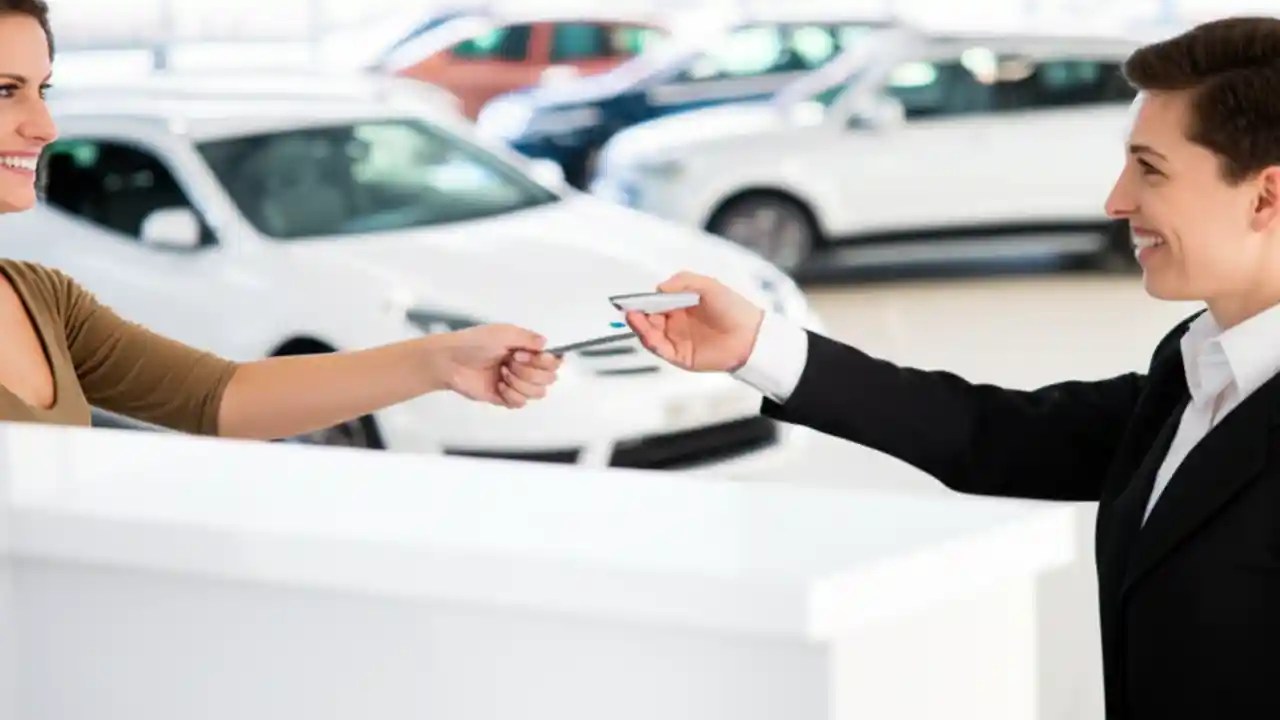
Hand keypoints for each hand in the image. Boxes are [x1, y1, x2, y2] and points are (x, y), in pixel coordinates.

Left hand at [431, 325, 561, 407]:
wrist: (451, 362)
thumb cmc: (473, 343)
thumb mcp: (502, 332)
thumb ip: (527, 338)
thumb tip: (545, 343)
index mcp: (527, 350)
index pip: (553, 361)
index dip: (544, 361)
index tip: (523, 354)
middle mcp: (525, 367)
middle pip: (549, 379)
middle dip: (530, 372)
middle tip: (510, 363)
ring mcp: (516, 383)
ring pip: (538, 393)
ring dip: (520, 383)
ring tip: (502, 374)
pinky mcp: (505, 398)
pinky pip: (521, 403)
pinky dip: (511, 395)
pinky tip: (499, 386)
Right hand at [625, 271, 764, 372]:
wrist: (750, 336)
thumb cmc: (733, 308)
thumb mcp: (708, 285)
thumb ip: (683, 282)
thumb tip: (659, 288)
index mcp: (680, 305)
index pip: (655, 303)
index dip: (643, 301)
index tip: (632, 297)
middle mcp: (676, 323)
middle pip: (649, 319)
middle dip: (638, 314)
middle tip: (630, 308)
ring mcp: (677, 340)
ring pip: (651, 334)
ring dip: (640, 326)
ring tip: (633, 316)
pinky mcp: (680, 356)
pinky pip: (660, 349)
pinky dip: (650, 340)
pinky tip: (645, 331)